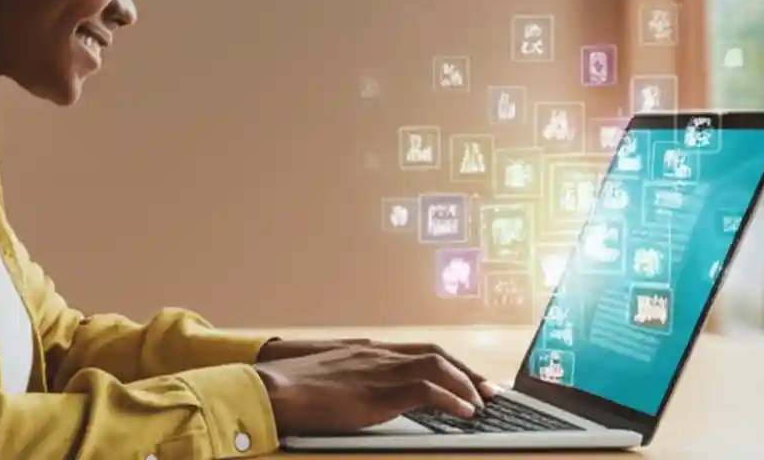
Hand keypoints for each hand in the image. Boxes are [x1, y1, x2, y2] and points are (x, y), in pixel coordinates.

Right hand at [253, 343, 493, 436]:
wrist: (275, 388)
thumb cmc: (294, 386)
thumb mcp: (331, 376)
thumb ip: (353, 378)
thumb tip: (365, 392)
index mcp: (368, 351)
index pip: (420, 350)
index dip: (450, 363)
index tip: (468, 377)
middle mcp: (378, 355)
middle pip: (436, 353)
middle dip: (467, 371)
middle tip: (488, 389)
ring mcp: (378, 372)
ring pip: (437, 366)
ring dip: (465, 383)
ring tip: (480, 403)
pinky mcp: (377, 394)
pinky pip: (426, 391)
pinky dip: (450, 399)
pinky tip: (463, 412)